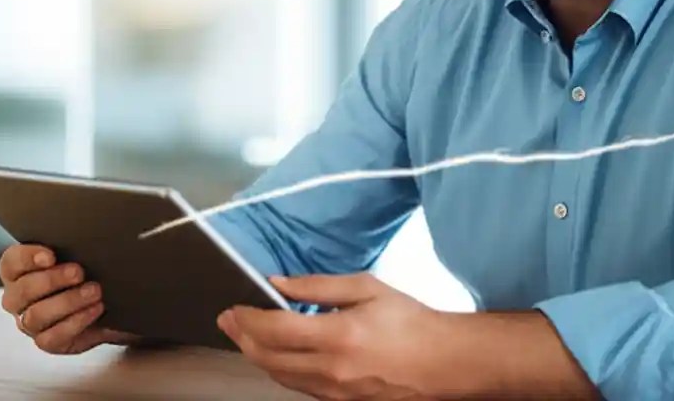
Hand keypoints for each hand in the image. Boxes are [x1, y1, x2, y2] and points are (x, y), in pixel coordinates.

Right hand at [0, 243, 136, 353]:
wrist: (111, 303)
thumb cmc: (88, 271)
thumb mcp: (81, 253)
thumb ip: (74, 243)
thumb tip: (90, 224)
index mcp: (18, 271)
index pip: (10, 263)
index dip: (26, 258)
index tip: (49, 255)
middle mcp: (17, 298)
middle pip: (22, 291)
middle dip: (51, 280)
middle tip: (78, 271)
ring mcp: (29, 322)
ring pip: (36, 315)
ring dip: (67, 302)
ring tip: (94, 291)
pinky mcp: (47, 342)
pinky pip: (52, 337)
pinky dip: (76, 322)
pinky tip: (95, 309)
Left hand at [217, 273, 446, 399]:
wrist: (445, 363)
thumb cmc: (410, 321)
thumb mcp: (366, 288)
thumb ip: (317, 286)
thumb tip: (277, 284)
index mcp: (338, 335)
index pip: (273, 329)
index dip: (246, 318)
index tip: (233, 307)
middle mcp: (331, 370)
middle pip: (267, 358)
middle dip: (241, 338)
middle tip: (228, 320)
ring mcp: (335, 393)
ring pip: (279, 377)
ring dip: (257, 356)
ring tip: (246, 336)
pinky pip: (300, 388)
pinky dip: (282, 370)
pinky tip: (278, 355)